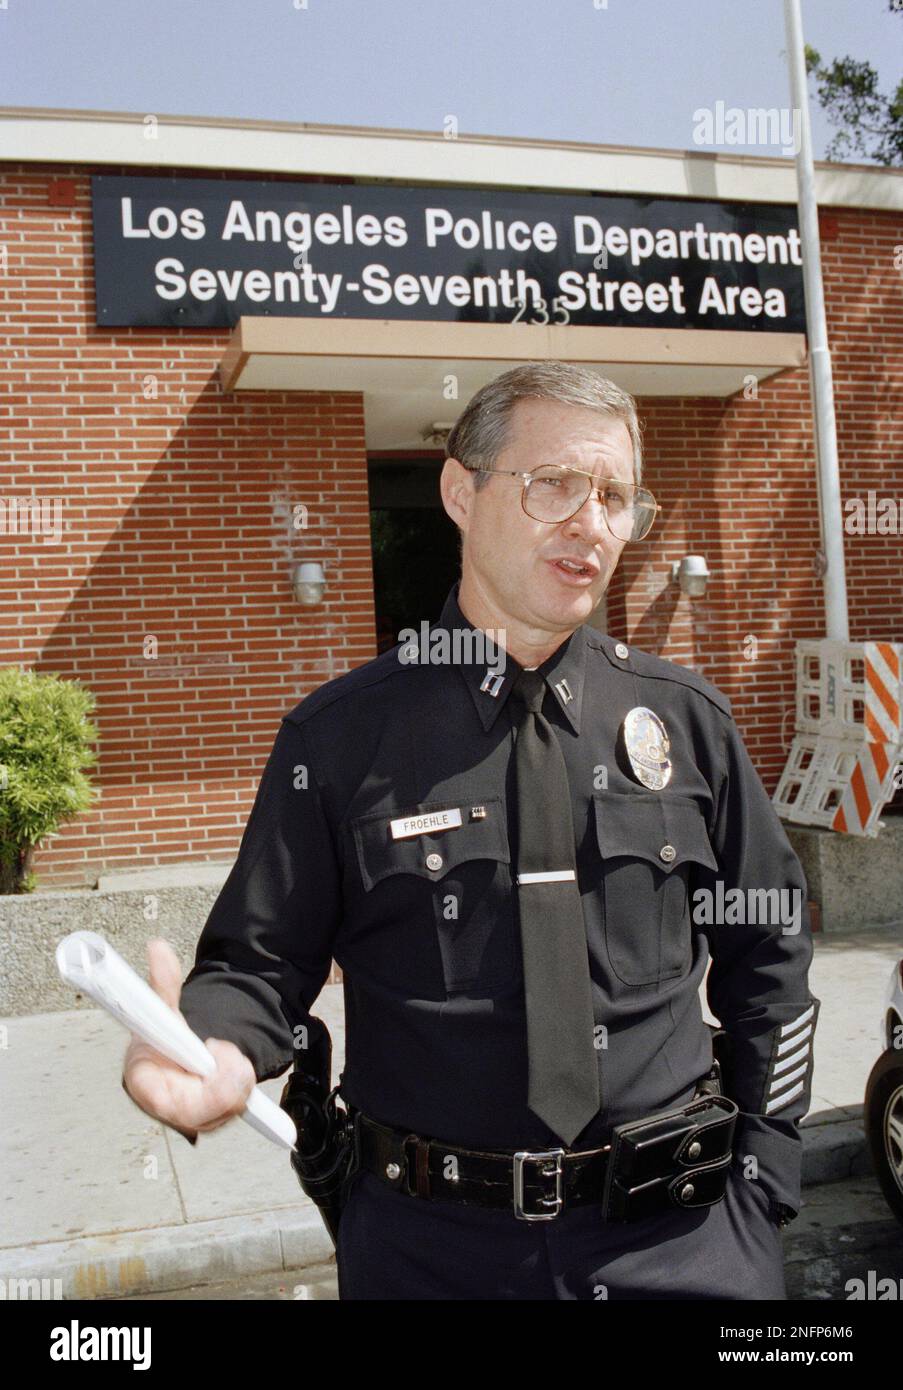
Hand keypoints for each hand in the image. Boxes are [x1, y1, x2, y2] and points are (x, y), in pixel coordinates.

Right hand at [121, 938, 256, 1140]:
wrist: (168, 1054)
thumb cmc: (159, 1039)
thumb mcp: (163, 1009)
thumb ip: (163, 982)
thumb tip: (158, 949)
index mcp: (146, 1085)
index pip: (170, 1104)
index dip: (201, 1087)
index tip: (216, 1051)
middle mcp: (167, 1109)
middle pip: (207, 1112)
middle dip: (227, 1080)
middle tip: (226, 1051)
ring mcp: (190, 1119)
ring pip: (226, 1111)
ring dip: (235, 1081)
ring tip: (223, 1056)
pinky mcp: (209, 1120)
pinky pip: (233, 1110)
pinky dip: (239, 1088)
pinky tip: (230, 1069)